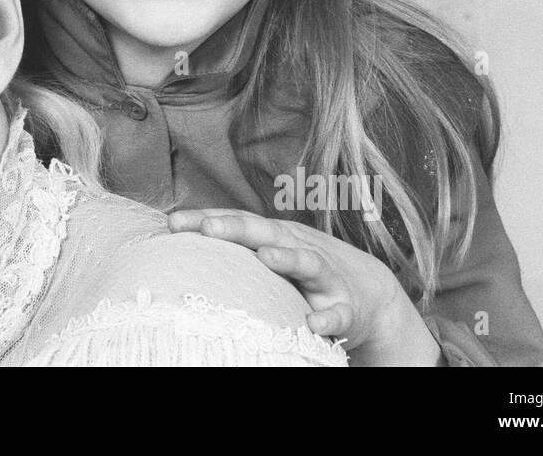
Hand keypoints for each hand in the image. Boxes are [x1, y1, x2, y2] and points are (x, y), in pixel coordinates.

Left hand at [168, 208, 439, 365]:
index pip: (237, 221)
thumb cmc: (305, 273)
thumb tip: (180, 248)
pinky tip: (315, 322)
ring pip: (307, 263)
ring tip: (266, 257)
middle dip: (236, 227)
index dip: (206, 219)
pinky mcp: (347, 309)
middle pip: (266, 232)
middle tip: (207, 227)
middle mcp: (299, 248)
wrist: (370, 295)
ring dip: (288, 259)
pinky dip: (329, 318)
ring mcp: (325, 278)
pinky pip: (338, 314)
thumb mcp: (273, 254)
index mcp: (276, 237)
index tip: (172, 222)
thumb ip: (236, 250)